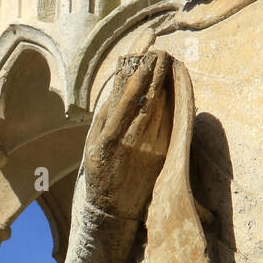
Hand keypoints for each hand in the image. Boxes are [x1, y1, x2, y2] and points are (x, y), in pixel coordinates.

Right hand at [84, 51, 172, 219]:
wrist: (115, 210)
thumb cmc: (99, 174)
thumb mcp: (91, 147)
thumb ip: (103, 119)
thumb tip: (117, 90)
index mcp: (110, 140)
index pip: (128, 103)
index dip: (139, 79)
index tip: (147, 57)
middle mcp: (132, 144)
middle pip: (149, 102)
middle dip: (156, 75)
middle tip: (162, 52)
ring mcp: (150, 150)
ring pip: (161, 111)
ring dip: (165, 86)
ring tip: (167, 64)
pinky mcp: (163, 155)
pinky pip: (169, 124)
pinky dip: (171, 105)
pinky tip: (171, 89)